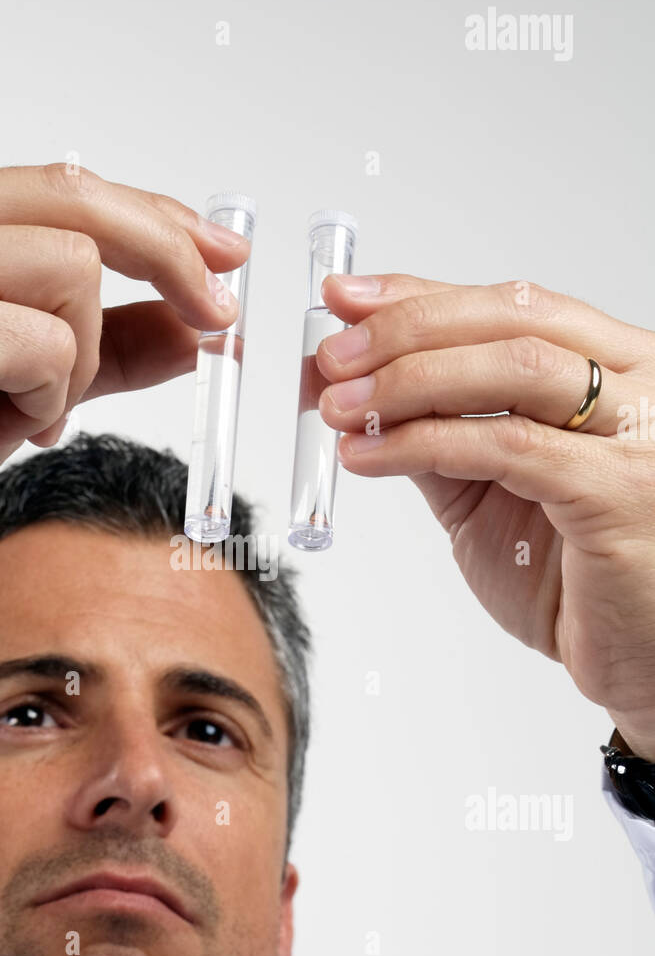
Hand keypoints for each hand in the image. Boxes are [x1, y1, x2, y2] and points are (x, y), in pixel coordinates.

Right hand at [0, 163, 247, 614]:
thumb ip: (104, 343)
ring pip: (76, 276)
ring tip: (22, 408)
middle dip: (171, 257)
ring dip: (78, 360)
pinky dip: (46, 399)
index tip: (219, 254)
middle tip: (217, 313)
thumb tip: (195, 328)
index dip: (157, 218)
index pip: (66, 186)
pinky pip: (51, 347)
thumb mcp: (20, 378)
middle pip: (83, 203)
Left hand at [317, 273, 654, 759]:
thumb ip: (439, 435)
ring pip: (514, 371)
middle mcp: (640, 386)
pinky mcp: (618, 492)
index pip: (512, 304)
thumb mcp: (489, 491)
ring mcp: (639, 435)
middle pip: (512, 320)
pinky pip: (508, 448)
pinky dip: (425, 443)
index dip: (421, 296)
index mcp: (616, 368)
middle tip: (332, 359)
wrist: (635, 659)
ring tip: (338, 406)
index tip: (345, 300)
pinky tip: (370, 455)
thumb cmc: (574, 578)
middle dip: (406, 331)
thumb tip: (354, 386)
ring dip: (409, 381)